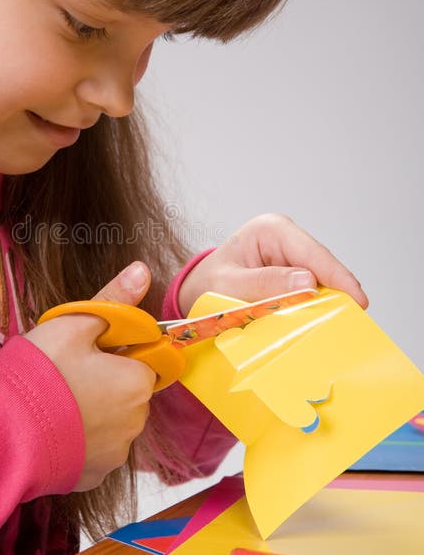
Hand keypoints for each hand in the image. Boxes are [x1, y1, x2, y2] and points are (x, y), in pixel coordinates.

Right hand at [24, 261, 154, 490]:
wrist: (1, 438)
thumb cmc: (37, 376)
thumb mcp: (72, 324)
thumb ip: (113, 300)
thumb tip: (143, 270)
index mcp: (137, 381)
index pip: (140, 358)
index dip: (112, 350)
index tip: (83, 351)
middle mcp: (137, 421)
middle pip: (126, 390)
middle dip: (103, 380)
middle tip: (61, 374)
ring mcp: (116, 453)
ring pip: (110, 420)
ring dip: (91, 411)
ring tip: (52, 403)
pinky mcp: (94, 475)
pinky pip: (93, 449)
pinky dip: (78, 438)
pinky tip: (51, 429)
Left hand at [177, 213, 367, 317]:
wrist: (196, 293)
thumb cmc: (207, 284)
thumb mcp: (227, 285)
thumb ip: (263, 284)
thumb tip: (308, 283)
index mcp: (270, 229)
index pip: (312, 252)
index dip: (337, 276)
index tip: (357, 300)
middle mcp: (286, 238)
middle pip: (322, 266)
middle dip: (336, 291)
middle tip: (352, 318)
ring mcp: (291, 257)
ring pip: (320, 281)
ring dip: (326, 302)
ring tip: (339, 324)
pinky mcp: (293, 275)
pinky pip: (311, 292)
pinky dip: (315, 307)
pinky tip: (321, 322)